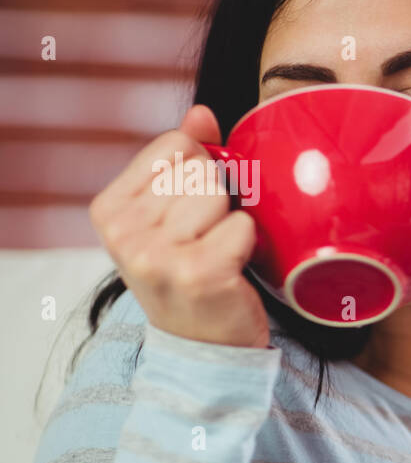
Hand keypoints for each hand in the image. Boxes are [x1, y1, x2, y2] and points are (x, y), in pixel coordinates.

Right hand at [89, 104, 268, 348]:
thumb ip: (185, 159)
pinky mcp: (200, 273)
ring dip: (232, 222)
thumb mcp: (171, 215)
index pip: (175, 144)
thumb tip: (201, 113)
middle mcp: (125, 232)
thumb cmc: (191, 272)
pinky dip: (248, 244)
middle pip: (200, 169)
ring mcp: (159, 255)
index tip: (189, 214)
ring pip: (220, 194)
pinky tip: (232, 269)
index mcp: (110, 209)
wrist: (204, 348)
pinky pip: (243, 225)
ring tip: (219, 254)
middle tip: (207, 240)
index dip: (198, 171)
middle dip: (216, 200)